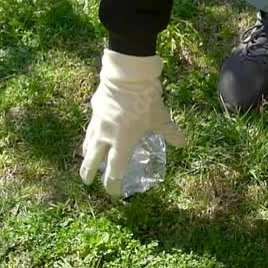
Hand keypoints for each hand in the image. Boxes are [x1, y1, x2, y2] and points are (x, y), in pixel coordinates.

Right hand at [80, 49, 185, 196]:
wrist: (128, 75)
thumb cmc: (146, 100)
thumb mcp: (161, 118)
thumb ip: (170, 133)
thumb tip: (182, 144)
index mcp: (123, 141)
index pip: (115, 169)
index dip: (113, 183)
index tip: (113, 191)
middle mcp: (107, 135)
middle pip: (93, 158)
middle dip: (88, 171)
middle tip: (86, 181)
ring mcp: (98, 121)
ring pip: (89, 141)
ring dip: (86, 152)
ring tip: (84, 157)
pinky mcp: (95, 108)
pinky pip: (91, 125)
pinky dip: (91, 132)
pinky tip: (93, 131)